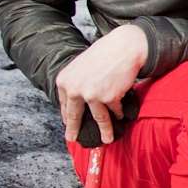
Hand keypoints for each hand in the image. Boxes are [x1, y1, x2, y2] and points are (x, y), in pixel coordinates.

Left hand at [53, 23, 147, 143]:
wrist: (123, 47)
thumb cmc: (104, 54)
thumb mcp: (81, 66)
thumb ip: (76, 82)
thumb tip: (78, 100)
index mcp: (64, 80)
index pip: (63, 104)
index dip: (67, 116)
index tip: (69, 125)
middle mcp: (74, 89)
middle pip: (74, 115)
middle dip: (74, 129)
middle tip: (72, 138)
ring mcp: (91, 95)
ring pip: (98, 118)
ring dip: (104, 131)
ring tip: (107, 139)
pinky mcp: (108, 98)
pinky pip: (114, 110)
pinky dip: (118, 113)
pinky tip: (121, 115)